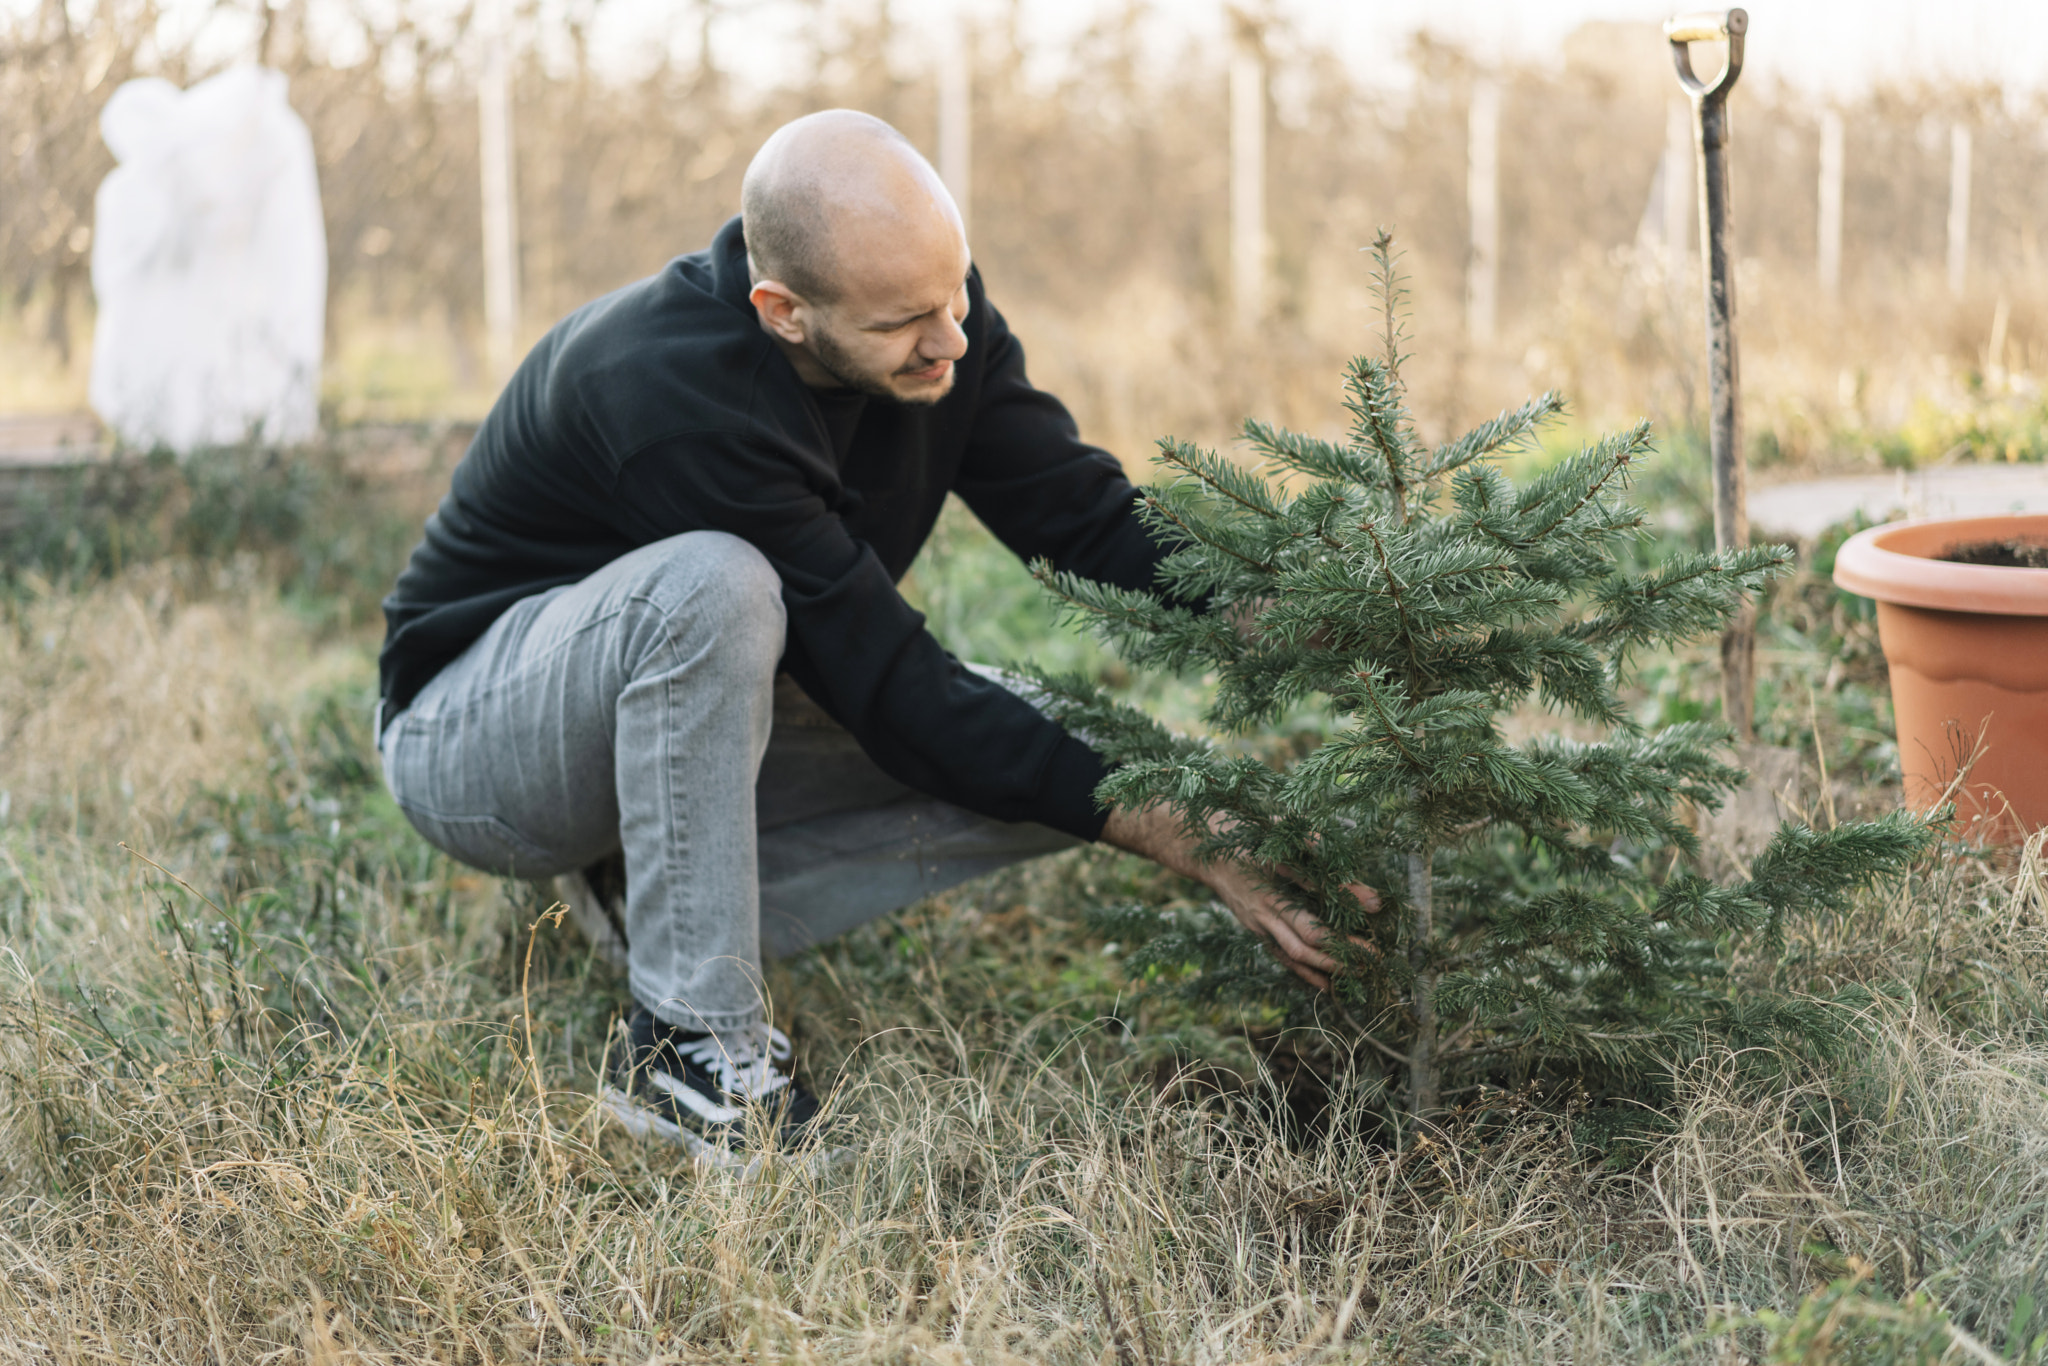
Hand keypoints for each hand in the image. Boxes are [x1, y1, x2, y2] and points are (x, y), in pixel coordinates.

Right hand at [1100, 801, 1378, 989]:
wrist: (1198, 848)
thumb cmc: (1240, 833)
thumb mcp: (1275, 830)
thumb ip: (1311, 844)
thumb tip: (1340, 858)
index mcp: (1267, 879)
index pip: (1312, 893)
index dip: (1345, 899)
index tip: (1377, 904)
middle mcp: (1261, 908)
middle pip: (1304, 940)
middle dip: (1341, 952)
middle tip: (1375, 957)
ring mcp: (1256, 923)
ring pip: (1294, 955)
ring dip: (1328, 967)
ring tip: (1360, 973)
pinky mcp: (1255, 930)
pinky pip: (1282, 956)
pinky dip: (1305, 972)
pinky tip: (1326, 983)